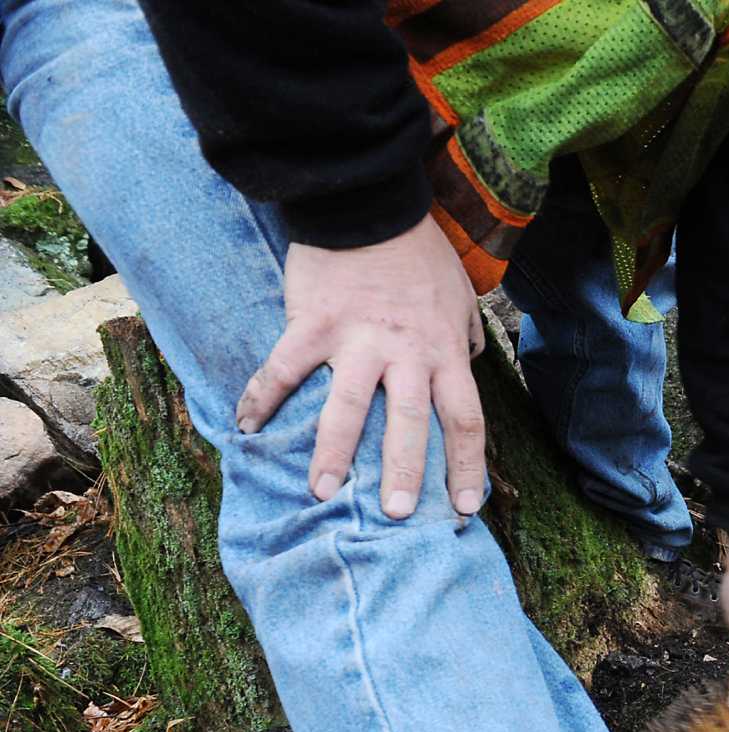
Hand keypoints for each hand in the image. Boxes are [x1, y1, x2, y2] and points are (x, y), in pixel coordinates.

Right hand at [238, 217, 486, 521]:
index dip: (467, 465)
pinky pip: (284, 367)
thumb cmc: (418, 255)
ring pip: (348, 406)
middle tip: (397, 516)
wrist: (369, 207)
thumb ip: (464, 338)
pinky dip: (263, 397)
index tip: (465, 506)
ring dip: (334, 453)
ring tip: (322, 492)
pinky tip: (248, 428)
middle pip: (409, 424)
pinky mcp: (313, 323)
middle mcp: (406, 354)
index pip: (464, 419)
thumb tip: (468, 364)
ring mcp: (358, 340)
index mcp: (443, 353)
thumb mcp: (459, 297)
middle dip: (406, 473)